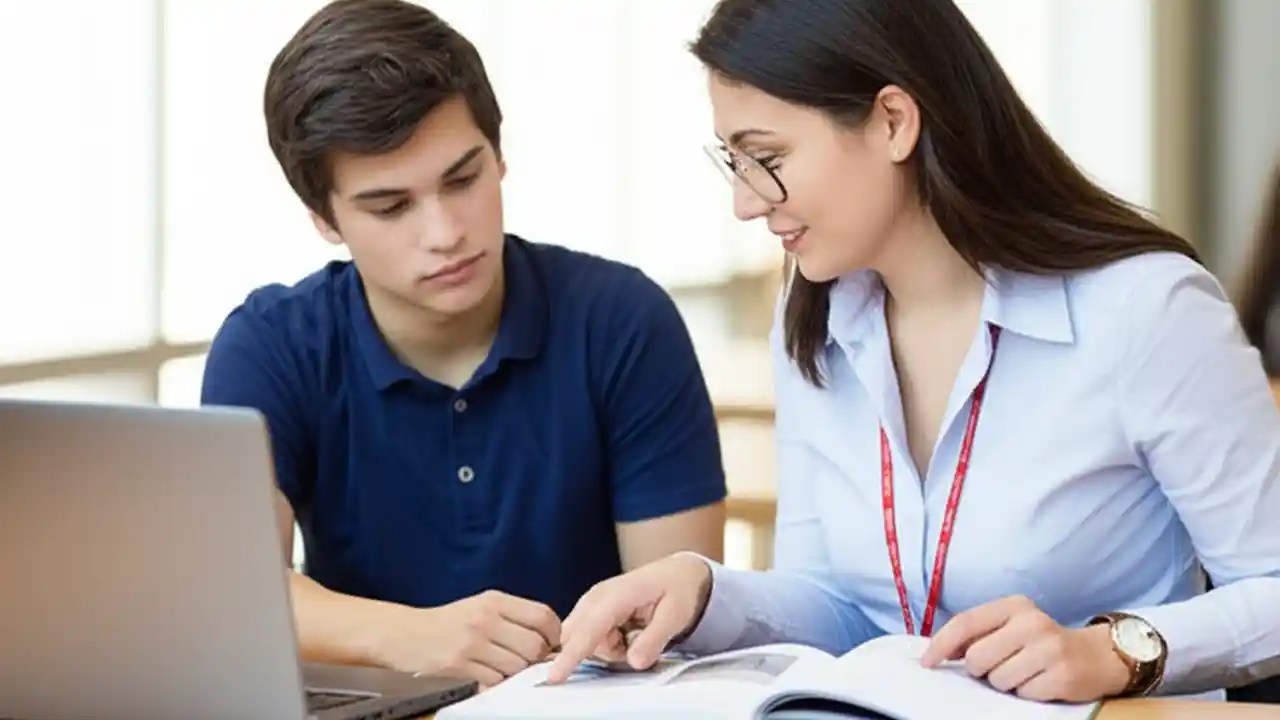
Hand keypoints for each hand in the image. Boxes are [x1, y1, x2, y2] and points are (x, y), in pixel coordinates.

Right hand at [376, 590, 559, 689]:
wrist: (404, 633)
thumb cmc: (446, 622)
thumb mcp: (480, 606)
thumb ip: (512, 617)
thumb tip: (546, 637)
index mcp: (494, 600)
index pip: (542, 615)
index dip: (554, 634)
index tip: (551, 643)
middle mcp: (485, 618)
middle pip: (534, 644)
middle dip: (536, 658)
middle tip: (528, 661)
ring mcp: (472, 641)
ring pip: (516, 666)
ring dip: (516, 672)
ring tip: (504, 668)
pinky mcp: (459, 663)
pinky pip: (494, 680)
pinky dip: (497, 682)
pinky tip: (489, 675)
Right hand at [546, 553, 711, 683]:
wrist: (678, 574)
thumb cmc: (677, 590)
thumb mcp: (675, 615)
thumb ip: (654, 639)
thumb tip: (634, 661)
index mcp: (617, 594)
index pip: (589, 629)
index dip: (571, 655)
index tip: (554, 675)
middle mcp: (597, 596)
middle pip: (577, 637)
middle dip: (602, 651)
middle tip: (636, 641)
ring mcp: (592, 602)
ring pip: (583, 641)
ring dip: (607, 649)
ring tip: (637, 634)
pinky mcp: (592, 611)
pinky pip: (589, 638)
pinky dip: (607, 644)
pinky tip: (627, 633)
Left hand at [921, 595, 1129, 702]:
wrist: (1098, 655)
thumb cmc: (1042, 641)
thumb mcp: (1011, 625)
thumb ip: (978, 633)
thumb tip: (940, 652)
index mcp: (1014, 605)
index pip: (965, 623)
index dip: (941, 645)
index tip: (927, 662)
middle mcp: (1032, 623)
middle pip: (977, 658)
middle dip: (981, 670)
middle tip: (1000, 665)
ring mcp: (1049, 649)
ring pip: (998, 680)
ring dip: (1005, 683)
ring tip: (1025, 672)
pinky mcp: (1062, 676)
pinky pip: (1023, 695)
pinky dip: (1026, 693)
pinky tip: (1040, 682)